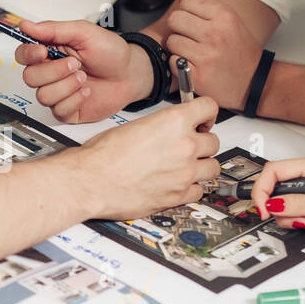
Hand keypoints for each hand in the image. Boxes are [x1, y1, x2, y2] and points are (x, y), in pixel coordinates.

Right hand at [14, 20, 154, 122]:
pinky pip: (58, 110)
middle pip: (29, 77)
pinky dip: (75, 99)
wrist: (130, 74)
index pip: (22, 55)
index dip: (28, 54)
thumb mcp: (84, 32)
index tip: (43, 51)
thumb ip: (53, 29)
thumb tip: (26, 25)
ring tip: (84, 77)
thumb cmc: (110, 52)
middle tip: (75, 64)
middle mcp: (49, 73)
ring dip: (66, 85)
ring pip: (43, 96)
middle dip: (54, 71)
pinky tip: (87, 91)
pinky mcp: (67, 110)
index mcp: (49, 51)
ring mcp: (57, 93)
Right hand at [76, 97, 221, 218]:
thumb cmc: (102, 156)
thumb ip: (158, 127)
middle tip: (191, 145)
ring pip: (213, 168)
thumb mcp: (132, 126)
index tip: (204, 119)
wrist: (91, 182)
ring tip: (189, 166)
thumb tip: (165, 129)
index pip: (209, 107)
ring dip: (202, 166)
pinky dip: (192, 188)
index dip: (207, 113)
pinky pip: (199, 191)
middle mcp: (184, 146)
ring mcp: (184, 173)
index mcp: (173, 122)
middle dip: (203, 142)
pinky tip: (179, 184)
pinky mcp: (178, 196)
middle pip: (214, 141)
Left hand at [162, 0, 262, 110]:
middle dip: (179, 28)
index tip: (194, 21)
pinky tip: (192, 65)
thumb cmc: (240, 50)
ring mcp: (206, 56)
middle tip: (190, 37)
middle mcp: (216, 34)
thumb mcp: (229, 20)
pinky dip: (179, 65)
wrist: (253, 82)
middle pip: (175, 19)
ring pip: (172, 41)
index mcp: (224, 16)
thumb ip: (203, 2)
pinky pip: (173, 61)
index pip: (187, 2)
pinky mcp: (198, 76)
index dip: (186, 11)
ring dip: (178, 47)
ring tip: (193, 52)